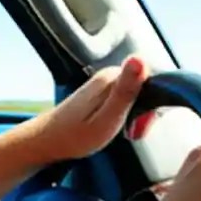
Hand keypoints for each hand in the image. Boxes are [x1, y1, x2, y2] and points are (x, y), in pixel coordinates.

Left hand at [19, 55, 149, 163]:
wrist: (47, 142)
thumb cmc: (75, 136)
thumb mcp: (106, 118)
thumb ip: (126, 91)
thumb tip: (140, 58)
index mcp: (112, 76)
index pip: (153, 82)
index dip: (154, 106)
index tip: (142, 126)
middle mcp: (109, 74)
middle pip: (146, 88)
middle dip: (146, 113)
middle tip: (132, 133)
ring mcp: (105, 82)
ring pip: (138, 96)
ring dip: (138, 116)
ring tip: (126, 132)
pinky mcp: (102, 91)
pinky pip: (127, 100)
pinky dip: (128, 115)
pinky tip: (120, 127)